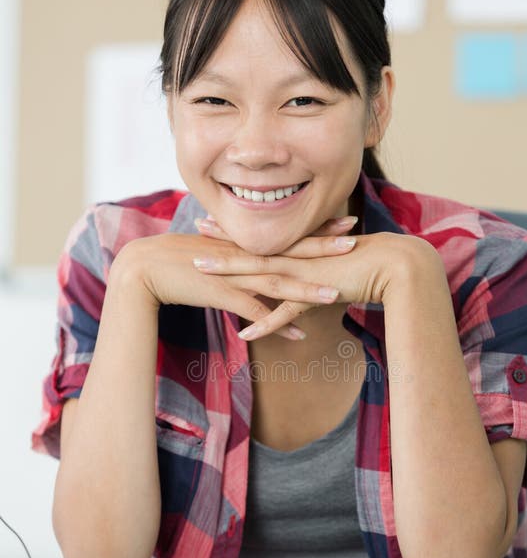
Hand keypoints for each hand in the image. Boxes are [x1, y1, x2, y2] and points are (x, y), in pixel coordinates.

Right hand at [112, 214, 359, 340]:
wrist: (143, 269)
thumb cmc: (176, 262)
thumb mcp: (213, 254)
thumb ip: (237, 257)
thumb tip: (255, 262)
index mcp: (243, 243)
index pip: (286, 234)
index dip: (316, 229)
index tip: (343, 223)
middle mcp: (242, 254)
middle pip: (288, 250)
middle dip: (321, 247)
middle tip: (353, 241)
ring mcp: (232, 274)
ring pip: (275, 280)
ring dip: (306, 288)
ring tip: (335, 294)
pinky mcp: (220, 293)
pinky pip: (254, 310)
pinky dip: (277, 322)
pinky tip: (300, 334)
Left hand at [192, 226, 439, 339]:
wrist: (393, 264)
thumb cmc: (368, 262)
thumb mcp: (334, 262)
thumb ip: (316, 264)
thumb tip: (305, 271)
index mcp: (301, 246)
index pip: (262, 236)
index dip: (236, 229)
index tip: (212, 219)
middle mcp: (297, 255)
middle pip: (253, 248)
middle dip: (222, 240)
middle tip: (195, 228)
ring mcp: (303, 273)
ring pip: (259, 272)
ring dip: (228, 272)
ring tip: (199, 270)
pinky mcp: (314, 293)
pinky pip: (284, 311)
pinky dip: (264, 322)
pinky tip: (243, 333)